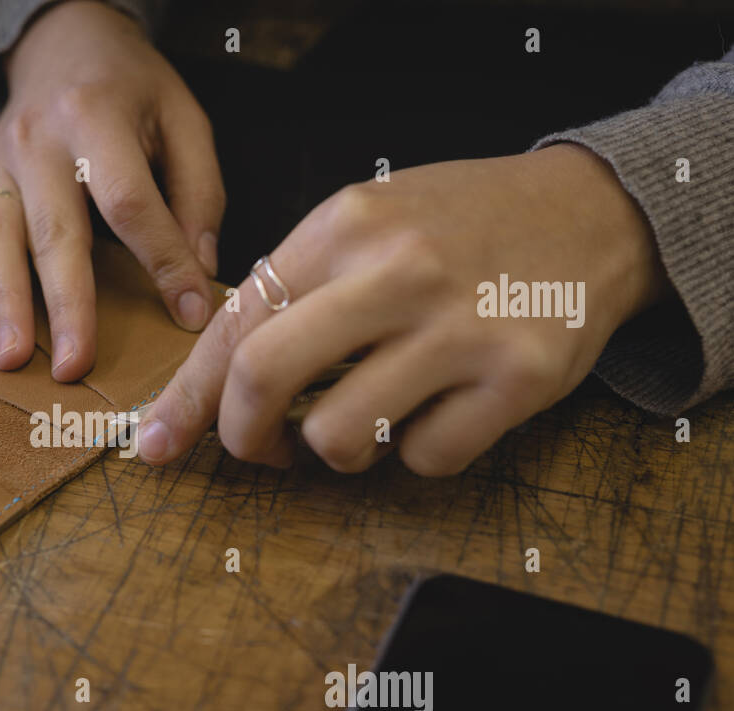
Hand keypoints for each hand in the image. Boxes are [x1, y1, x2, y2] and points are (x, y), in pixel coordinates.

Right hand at [0, 0, 223, 380]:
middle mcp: (38, 141)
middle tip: (75, 366)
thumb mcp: (183, 119)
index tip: (189, 314)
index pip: (129, 202)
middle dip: (66, 306)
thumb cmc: (131, 90)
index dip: (162, 262)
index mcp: (96, 117)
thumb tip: (199, 274)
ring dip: (4, 304)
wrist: (61, 42)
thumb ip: (199, 193)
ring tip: (12, 360)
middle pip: (54, 232)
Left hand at [136, 144, 666, 475]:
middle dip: (240, 437)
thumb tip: (212, 385)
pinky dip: (415, 455)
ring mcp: (460, 327)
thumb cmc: (456, 228)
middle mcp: (396, 271)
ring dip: (332, 454)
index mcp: (344, 225)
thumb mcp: (366, 224)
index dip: (185, 398)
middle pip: (264, 377)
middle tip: (258, 451)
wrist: (592, 213)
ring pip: (339, 437)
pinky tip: (437, 414)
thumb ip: (294, 290)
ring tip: (361, 422)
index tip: (156, 445)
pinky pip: (425, 459)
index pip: (234, 325)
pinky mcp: (518, 379)